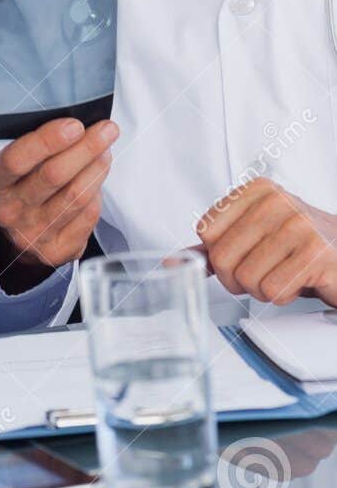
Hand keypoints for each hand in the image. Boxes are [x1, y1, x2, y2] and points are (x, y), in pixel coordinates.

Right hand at [0, 116, 117, 270]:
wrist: (22, 233)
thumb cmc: (24, 185)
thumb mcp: (18, 164)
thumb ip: (38, 147)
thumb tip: (77, 125)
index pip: (16, 160)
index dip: (47, 141)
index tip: (75, 125)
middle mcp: (8, 210)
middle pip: (52, 176)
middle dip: (85, 149)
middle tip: (106, 130)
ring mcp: (32, 234)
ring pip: (75, 196)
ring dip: (97, 168)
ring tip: (106, 150)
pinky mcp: (56, 251)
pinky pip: (87, 216)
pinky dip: (97, 193)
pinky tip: (97, 178)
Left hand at [196, 179, 336, 306]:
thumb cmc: (298, 247)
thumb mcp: (254, 236)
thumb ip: (213, 247)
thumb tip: (171, 262)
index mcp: (255, 191)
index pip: (206, 231)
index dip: (220, 256)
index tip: (242, 255)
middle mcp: (276, 201)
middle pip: (222, 257)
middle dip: (238, 279)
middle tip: (263, 273)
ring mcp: (298, 224)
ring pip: (247, 278)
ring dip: (263, 290)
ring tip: (283, 274)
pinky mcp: (316, 253)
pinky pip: (274, 290)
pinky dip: (283, 296)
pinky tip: (298, 281)